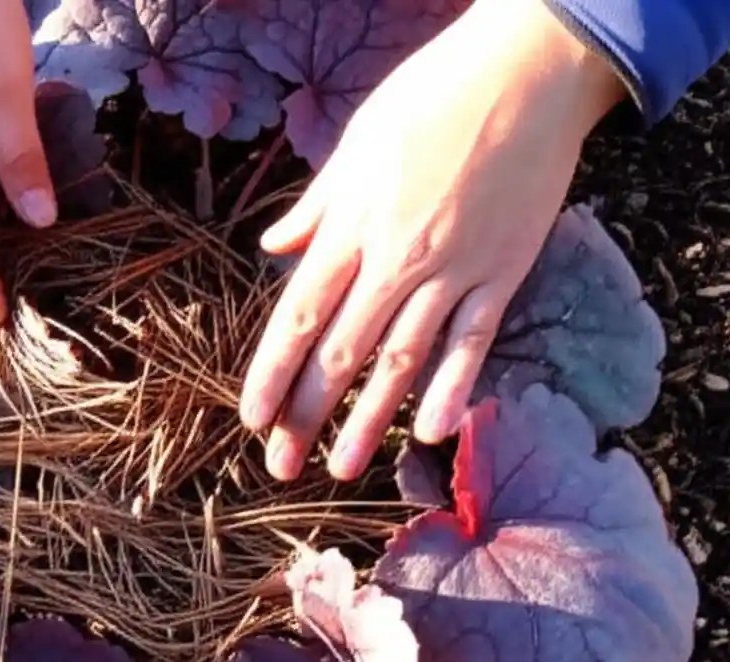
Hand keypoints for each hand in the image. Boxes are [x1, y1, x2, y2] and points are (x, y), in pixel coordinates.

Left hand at [238, 0, 626, 480]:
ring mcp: (453, 270)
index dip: (271, 376)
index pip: (297, 318)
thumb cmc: (433, 98)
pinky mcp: (503, 273)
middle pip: (340, 353)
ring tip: (342, 470)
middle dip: (306, 415)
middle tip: (282, 466)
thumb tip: (274, 247)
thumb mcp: (356, 145)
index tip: (252, 419)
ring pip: (402, 362)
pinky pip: (473, 341)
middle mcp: (395, 259)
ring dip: (369, 422)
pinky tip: (433, 434)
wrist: (527, 73)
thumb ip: (316, 207)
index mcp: (351, 227)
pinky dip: (453, 388)